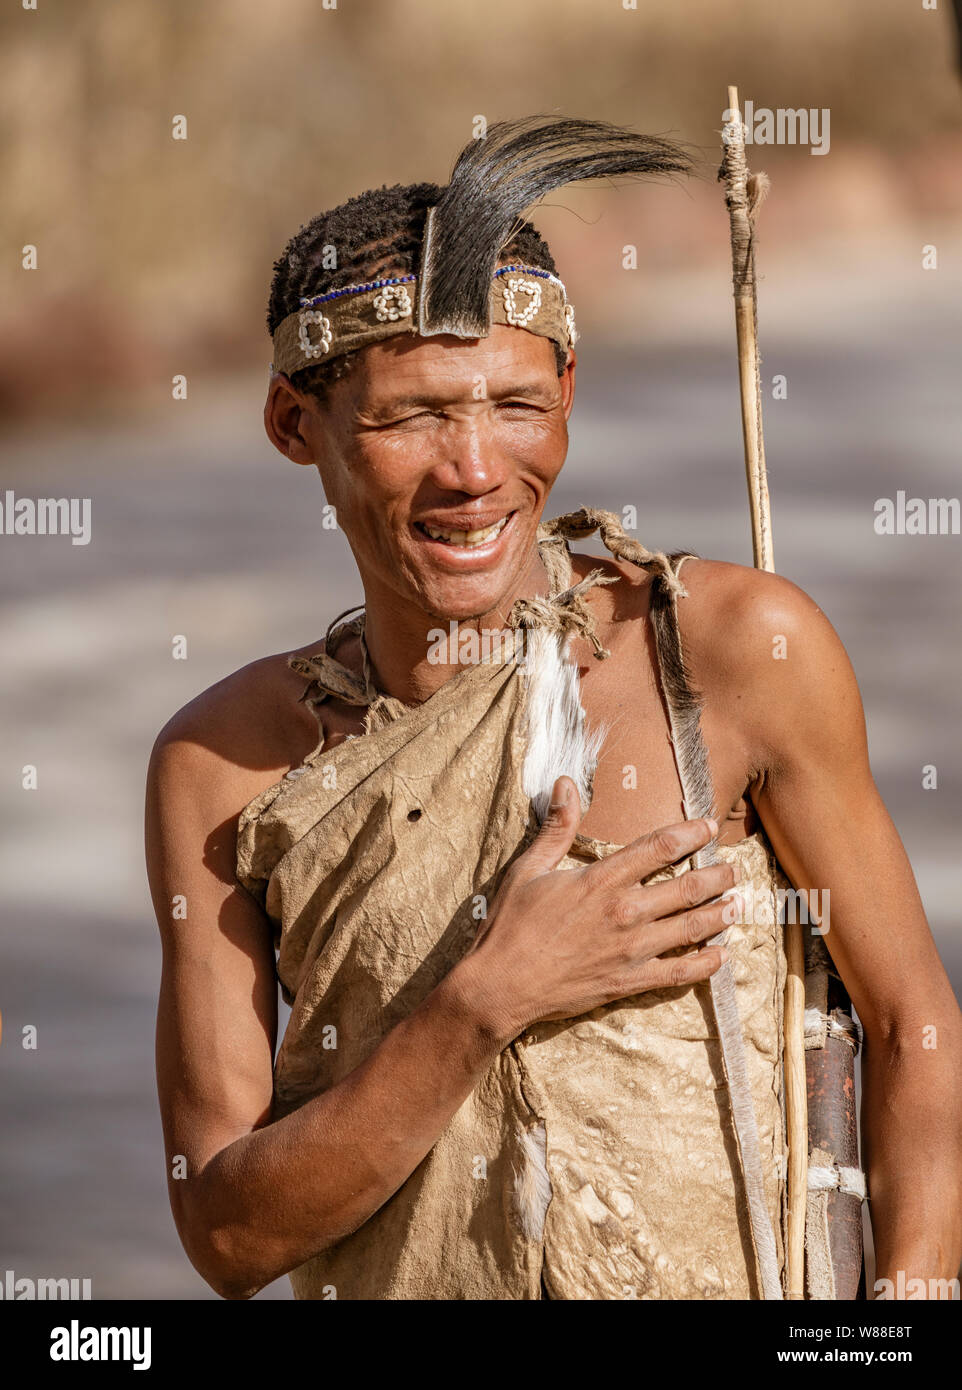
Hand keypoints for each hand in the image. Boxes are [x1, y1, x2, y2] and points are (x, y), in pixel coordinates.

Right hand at [462, 775, 735, 1040]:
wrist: (501, 985)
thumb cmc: (511, 925)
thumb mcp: (529, 868)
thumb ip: (556, 827)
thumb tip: (565, 783)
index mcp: (601, 880)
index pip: (660, 847)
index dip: (690, 834)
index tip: (709, 827)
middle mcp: (625, 912)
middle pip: (687, 888)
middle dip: (717, 876)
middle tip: (733, 869)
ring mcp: (632, 950)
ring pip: (692, 927)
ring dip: (720, 914)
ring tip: (738, 905)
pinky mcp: (630, 982)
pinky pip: (679, 972)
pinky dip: (706, 964)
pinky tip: (721, 956)